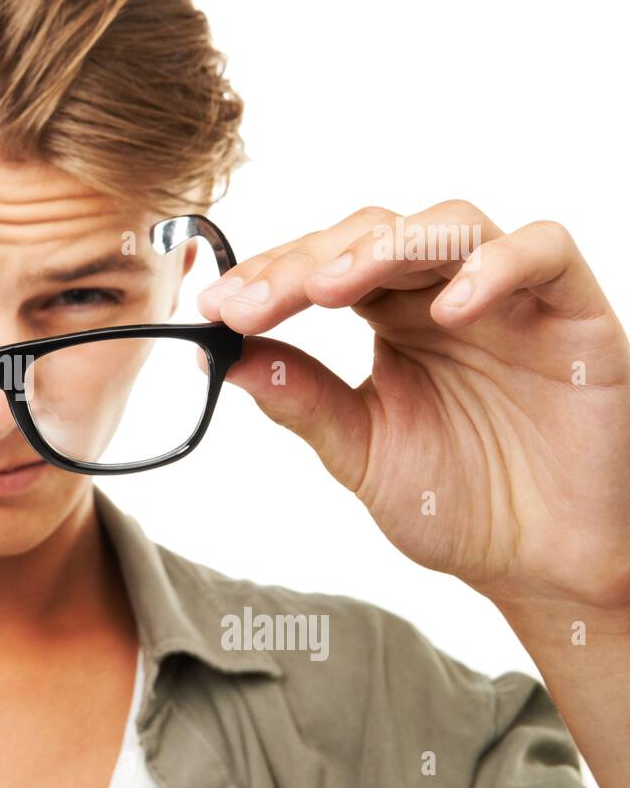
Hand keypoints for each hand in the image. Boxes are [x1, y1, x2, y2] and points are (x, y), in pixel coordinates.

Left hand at [198, 201, 629, 611]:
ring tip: (329, 288)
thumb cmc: (456, 503)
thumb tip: (224, 359)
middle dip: (304, 262)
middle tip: (252, 302)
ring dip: (383, 246)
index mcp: (389, 317)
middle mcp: (442, 293)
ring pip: (450, 223)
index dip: (268, 277)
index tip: (213, 307)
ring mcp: (509, 296)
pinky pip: (546, 251)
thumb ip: (301, 401)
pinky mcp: (573, 311)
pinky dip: (496, 266)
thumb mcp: (361, 452)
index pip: (323, 267)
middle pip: (372, 233)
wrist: (543, 564)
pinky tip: (447, 309)